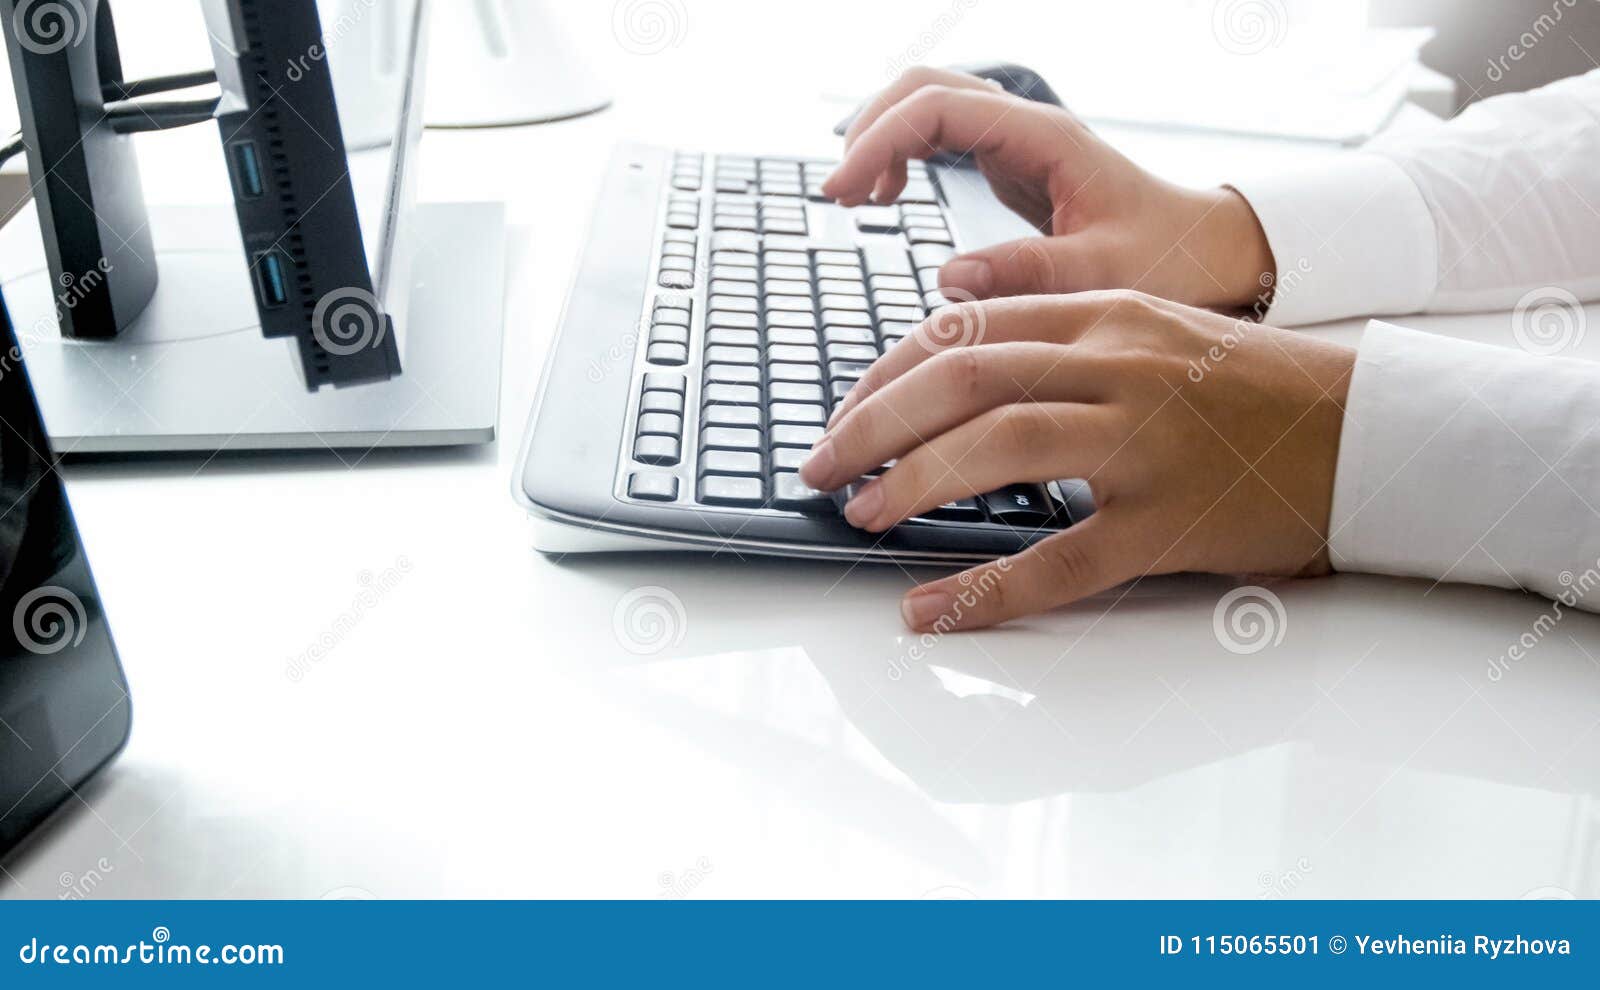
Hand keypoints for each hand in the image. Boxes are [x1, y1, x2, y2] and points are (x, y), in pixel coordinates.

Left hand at [797, 291, 1355, 631]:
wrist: (1368, 432)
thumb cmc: (1253, 390)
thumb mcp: (1157, 333)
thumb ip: (1066, 344)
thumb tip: (959, 377)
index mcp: (1106, 315)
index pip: (965, 330)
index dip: (886, 374)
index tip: (845, 411)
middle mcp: (1116, 365)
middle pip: (959, 377)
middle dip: (869, 424)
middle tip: (820, 468)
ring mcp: (1143, 442)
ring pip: (995, 448)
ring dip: (909, 483)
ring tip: (860, 515)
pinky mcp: (1168, 522)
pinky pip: (1059, 562)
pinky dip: (983, 592)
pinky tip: (932, 612)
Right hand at [827, 67, 1274, 310]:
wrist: (1204, 252)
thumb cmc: (1167, 258)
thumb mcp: (1103, 276)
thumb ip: (1029, 274)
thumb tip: (949, 276)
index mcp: (1046, 139)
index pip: (939, 109)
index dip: (880, 142)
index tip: (843, 192)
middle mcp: (1027, 127)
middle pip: (924, 86)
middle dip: (870, 129)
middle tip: (839, 193)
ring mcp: (1017, 140)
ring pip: (928, 104)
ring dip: (882, 137)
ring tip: (859, 197)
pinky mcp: (1010, 163)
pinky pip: (941, 136)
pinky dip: (902, 155)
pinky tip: (890, 198)